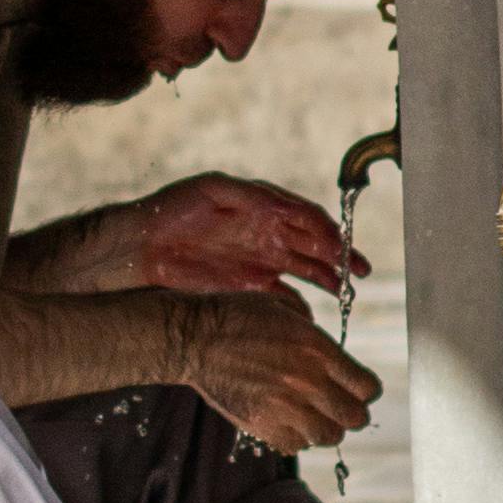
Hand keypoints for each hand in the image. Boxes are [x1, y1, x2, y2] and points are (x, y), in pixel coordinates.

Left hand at [133, 174, 348, 298]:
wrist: (142, 246)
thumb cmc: (174, 209)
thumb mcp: (211, 190)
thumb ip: (250, 196)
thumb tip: (285, 206)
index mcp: (264, 207)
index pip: (306, 217)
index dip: (327, 230)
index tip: (341, 245)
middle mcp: (268, 233)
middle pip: (315, 243)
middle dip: (340, 256)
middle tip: (360, 271)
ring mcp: (261, 259)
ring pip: (306, 268)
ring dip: (329, 278)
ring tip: (348, 290)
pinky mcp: (249, 284)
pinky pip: (284, 294)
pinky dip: (301, 303)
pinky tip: (315, 312)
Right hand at [173, 288, 377, 453]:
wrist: (195, 338)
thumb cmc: (237, 316)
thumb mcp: (284, 307)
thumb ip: (314, 329)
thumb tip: (327, 348)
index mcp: (318, 350)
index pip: (367, 388)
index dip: (364, 389)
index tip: (354, 387)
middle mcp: (307, 382)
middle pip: (355, 419)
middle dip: (350, 412)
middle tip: (336, 405)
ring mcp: (285, 407)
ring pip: (329, 437)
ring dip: (324, 427)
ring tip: (311, 415)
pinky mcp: (262, 425)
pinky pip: (296, 445)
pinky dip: (296, 437)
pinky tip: (287, 420)